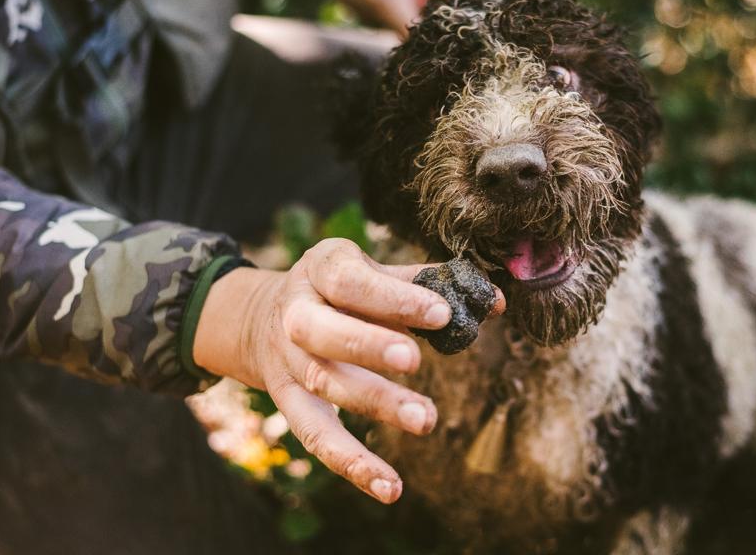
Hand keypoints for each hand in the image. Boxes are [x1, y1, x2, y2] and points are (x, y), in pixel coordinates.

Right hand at [193, 239, 503, 502]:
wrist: (261, 316)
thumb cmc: (338, 290)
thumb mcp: (372, 270)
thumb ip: (428, 284)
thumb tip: (494, 303)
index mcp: (320, 269)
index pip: (351, 281)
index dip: (394, 298)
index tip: (441, 314)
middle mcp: (295, 314)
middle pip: (323, 332)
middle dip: (368, 346)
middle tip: (415, 360)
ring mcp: (288, 361)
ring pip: (323, 385)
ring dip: (373, 403)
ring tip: (425, 419)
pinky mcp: (288, 403)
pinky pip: (316, 437)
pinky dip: (351, 464)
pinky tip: (390, 487)